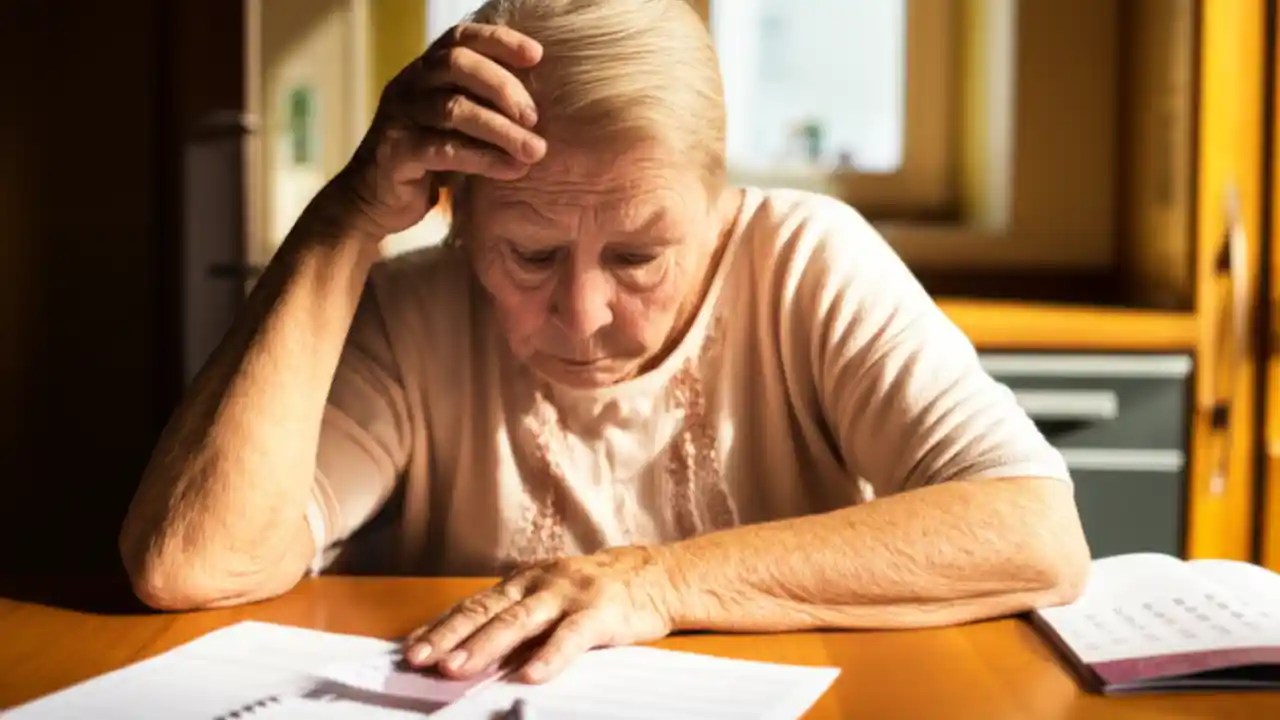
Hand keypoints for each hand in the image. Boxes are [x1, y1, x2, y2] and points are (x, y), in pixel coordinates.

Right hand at [334, 23, 547, 240]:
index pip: (460, 38)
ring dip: (501, 129)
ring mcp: (399, 117)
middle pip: (457, 64)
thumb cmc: (428, 159)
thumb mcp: (457, 126)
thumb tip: (543, 107)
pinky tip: (512, 170)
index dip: (499, 40)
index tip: (537, 55)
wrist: (374, 201)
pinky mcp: (396, 154)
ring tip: (535, 150)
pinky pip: (443, 150)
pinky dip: (483, 159)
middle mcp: (409, 85)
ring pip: (453, 109)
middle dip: (503, 87)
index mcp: (425, 71)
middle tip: (535, 117)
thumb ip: (485, 107)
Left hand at [403, 547, 677, 682]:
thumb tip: (463, 649)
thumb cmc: (594, 593)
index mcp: (521, 582)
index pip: (472, 606)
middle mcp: (539, 583)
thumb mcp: (548, 597)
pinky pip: (571, 636)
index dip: (440, 628)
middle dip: (449, 637)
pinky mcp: (599, 611)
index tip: (410, 650)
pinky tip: (530, 676)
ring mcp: (568, 594)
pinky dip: (549, 657)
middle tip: (420, 660)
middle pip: (486, 611)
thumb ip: (513, 619)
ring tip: (458, 668)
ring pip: (520, 621)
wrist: (656, 576)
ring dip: (485, 645)